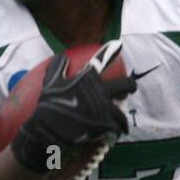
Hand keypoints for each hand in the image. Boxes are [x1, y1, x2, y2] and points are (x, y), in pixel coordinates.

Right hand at [13, 43, 137, 173]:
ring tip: (121, 123)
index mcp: (89, 78)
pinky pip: (116, 128)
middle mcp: (101, 91)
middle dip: (130, 86)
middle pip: (126, 85)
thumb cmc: (48, 105)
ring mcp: (104, 109)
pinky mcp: (104, 125)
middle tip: (129, 91)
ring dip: (121, 118)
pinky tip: (114, 134)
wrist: (48, 129)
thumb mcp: (50, 82)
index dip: (112, 51)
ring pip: (122, 112)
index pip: (103, 60)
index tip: (118, 45)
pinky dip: (115, 131)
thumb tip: (63, 56)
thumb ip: (58, 66)